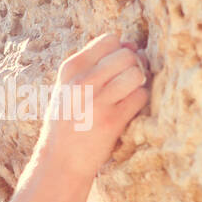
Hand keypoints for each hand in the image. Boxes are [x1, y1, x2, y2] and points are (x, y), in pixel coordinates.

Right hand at [33, 33, 150, 181]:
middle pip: (127, 55)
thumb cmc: (68, 120)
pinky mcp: (112, 122)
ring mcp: (97, 102)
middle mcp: (82, 82)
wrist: (61, 161)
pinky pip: (140, 97)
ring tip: (129, 94)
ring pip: (136, 73)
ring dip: (139, 83)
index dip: (121, 49)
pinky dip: (140, 101)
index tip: (120, 65)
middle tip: (130, 80)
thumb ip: (95, 64)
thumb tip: (131, 44)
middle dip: (135, 65)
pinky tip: (128, 109)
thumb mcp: (68, 87)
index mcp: (70, 69)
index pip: (110, 40)